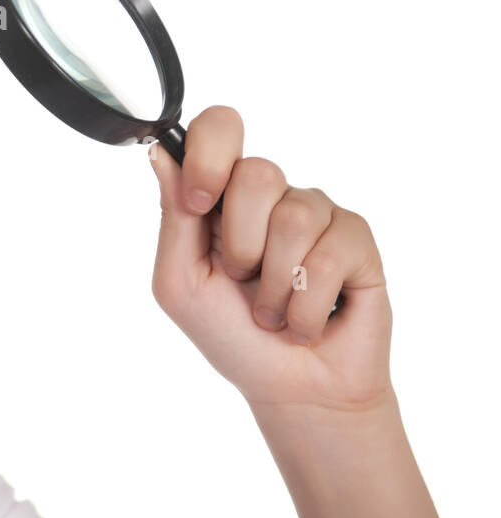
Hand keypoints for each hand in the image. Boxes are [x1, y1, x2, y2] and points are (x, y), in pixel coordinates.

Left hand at [148, 106, 393, 412]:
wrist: (290, 389)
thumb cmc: (230, 334)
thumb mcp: (180, 282)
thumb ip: (173, 217)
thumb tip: (160, 153)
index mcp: (222, 196)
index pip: (219, 128)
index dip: (209, 153)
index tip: (199, 202)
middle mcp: (271, 196)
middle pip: (257, 173)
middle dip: (240, 244)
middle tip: (241, 280)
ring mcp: (317, 213)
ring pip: (294, 215)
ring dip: (274, 286)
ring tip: (273, 310)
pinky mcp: (357, 240)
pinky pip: (329, 253)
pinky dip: (306, 304)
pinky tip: (307, 319)